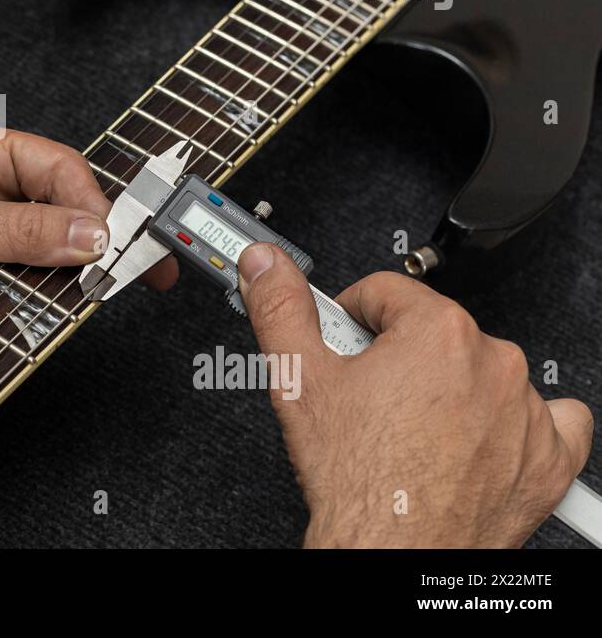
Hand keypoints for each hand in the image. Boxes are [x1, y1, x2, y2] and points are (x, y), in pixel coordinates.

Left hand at [0, 128, 177, 342]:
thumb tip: (90, 234)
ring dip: (68, 277)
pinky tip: (51, 313)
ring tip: (91, 296)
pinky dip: (41, 305)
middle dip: (94, 240)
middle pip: (65, 213)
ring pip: (49, 258)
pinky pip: (23, 293)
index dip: (95, 204)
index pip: (63, 171)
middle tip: (132, 272)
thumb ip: (23, 230)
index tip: (116, 240)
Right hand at [236, 243, 593, 547]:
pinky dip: (514, 422)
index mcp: (437, 331)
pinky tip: (477, 437)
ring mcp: (525, 410)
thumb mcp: (299, 379)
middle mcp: (492, 362)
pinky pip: (547, 417)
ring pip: (480, 370)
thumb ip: (280, 307)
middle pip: (431, 332)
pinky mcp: (548, 456)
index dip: (350, 319)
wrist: (392, 551)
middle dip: (397, 356)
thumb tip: (265, 263)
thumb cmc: (356, 480)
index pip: (384, 293)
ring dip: (449, 388)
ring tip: (408, 428)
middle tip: (366, 397)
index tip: (341, 347)